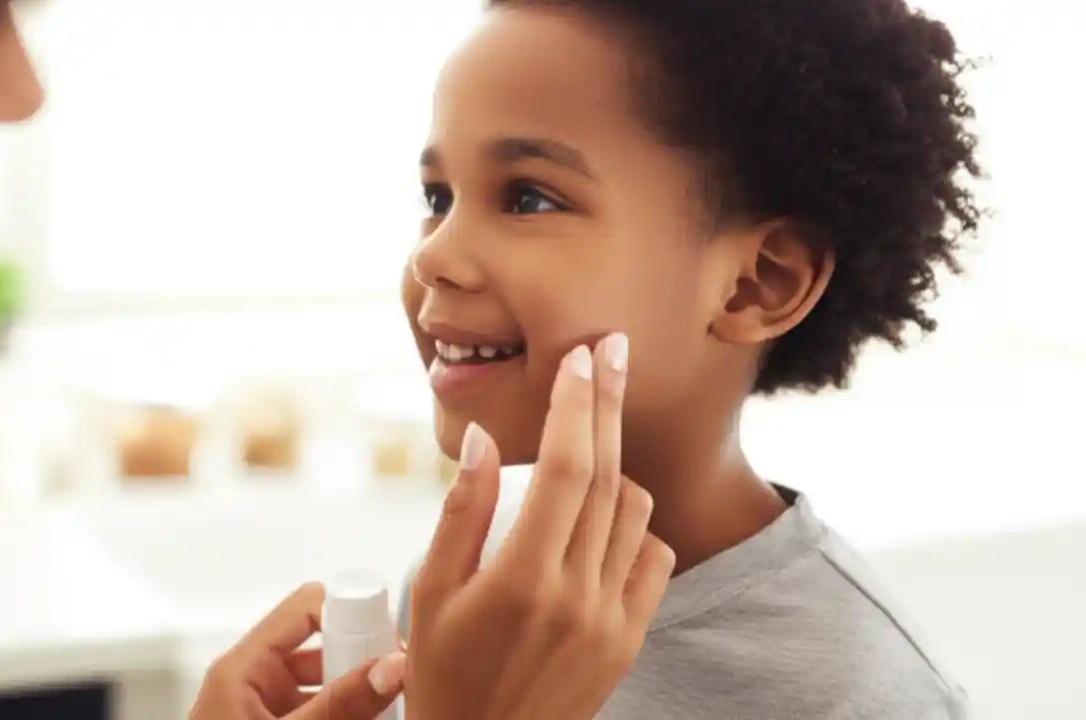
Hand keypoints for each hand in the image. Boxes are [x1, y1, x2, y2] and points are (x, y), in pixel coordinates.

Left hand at [190, 582, 405, 719]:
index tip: (390, 635)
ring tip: (394, 697)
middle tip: (398, 674)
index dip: (350, 612)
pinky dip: (349, 710)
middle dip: (363, 657)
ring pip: (328, 680)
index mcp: (241, 667)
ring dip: (360, 687)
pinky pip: (322, 705)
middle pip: (324, 644)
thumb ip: (339, 705)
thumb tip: (392, 666)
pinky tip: (376, 714)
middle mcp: (253, 679)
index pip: (306, 606)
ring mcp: (265, 707)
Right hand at [406, 334, 675, 719]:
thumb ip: (462, 512)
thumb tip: (486, 441)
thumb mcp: (433, 594)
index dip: (576, 405)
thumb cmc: (442, 673)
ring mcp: (612, 620)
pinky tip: (603, 518)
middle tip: (613, 349)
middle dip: (609, 404)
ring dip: (615, 465)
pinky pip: (653, 559)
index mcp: (522, 579)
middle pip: (607, 475)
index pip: (565, 469)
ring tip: (587, 446)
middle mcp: (578, 596)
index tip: (581, 358)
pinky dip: (634, 524)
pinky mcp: (629, 639)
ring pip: (635, 512)